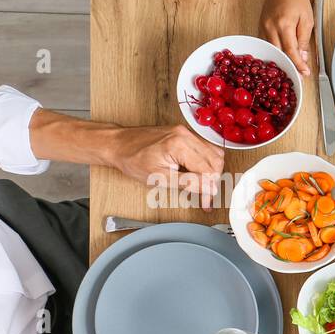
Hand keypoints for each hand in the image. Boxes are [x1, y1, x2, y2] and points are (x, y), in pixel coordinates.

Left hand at [105, 125, 224, 208]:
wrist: (118, 144)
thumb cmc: (132, 160)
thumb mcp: (159, 178)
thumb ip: (188, 183)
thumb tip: (210, 189)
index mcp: (179, 145)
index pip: (208, 170)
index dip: (209, 189)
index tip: (206, 202)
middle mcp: (186, 135)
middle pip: (216, 161)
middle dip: (213, 181)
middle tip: (204, 195)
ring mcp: (186, 132)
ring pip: (215, 153)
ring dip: (212, 171)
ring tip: (201, 185)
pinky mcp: (184, 133)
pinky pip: (206, 147)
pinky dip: (207, 162)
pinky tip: (198, 172)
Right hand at [259, 0, 316, 76]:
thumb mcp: (307, 19)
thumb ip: (304, 40)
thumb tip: (302, 57)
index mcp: (284, 25)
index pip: (291, 52)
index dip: (297, 65)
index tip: (304, 74)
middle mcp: (270, 26)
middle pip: (278, 53)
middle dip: (288, 66)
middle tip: (296, 75)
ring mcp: (263, 26)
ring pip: (269, 49)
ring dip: (279, 60)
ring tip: (288, 69)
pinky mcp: (260, 24)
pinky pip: (265, 43)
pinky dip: (272, 51)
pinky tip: (278, 57)